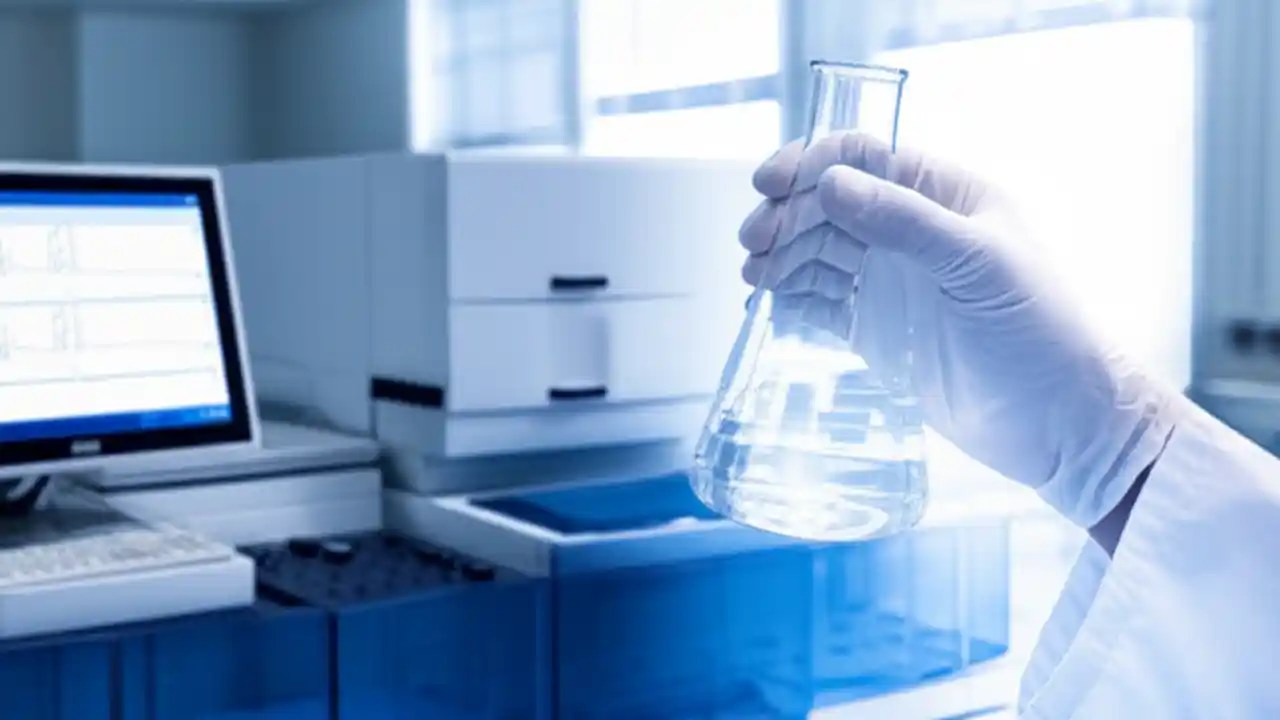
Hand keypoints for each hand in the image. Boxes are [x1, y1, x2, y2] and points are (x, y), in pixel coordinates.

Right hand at [739, 132, 1178, 527]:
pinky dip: (791, 296)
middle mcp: (913, 231)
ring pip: (818, 251)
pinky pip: (820, 300)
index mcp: (946, 196)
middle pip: (830, 204)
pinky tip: (768, 301)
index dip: (813, 162)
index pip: (866, 158)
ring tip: (755, 275)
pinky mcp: (875, 329)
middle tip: (754, 242)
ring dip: (781, 256)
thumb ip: (904, 221)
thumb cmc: (1038, 333)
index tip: (770, 185)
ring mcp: (892, 281)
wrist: (1059, 426)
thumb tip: (829, 182)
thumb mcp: (977, 265)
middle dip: (787, 216)